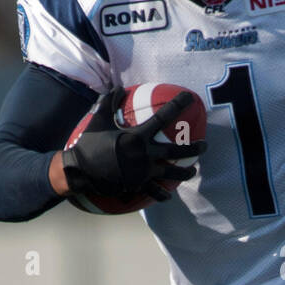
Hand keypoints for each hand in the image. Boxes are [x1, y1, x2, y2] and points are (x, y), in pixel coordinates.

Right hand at [62, 88, 206, 201]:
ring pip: (170, 174)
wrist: (79, 171)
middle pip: (175, 151)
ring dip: (184, 172)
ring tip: (193, 171)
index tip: (189, 97)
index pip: (163, 117)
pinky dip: (162, 195)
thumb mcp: (97, 120)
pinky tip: (169, 197)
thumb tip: (117, 87)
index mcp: (137, 137)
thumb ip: (108, 103)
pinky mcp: (136, 186)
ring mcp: (142, 172)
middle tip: (205, 145)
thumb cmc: (88, 144)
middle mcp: (144, 155)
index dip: (177, 105)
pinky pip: (153, 192)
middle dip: (194, 149)